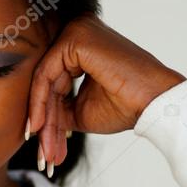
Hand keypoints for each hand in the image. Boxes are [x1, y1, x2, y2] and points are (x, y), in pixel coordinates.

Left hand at [27, 12, 186, 170]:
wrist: (153, 104)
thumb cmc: (125, 106)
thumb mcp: (79, 110)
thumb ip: (55, 108)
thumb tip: (33, 121)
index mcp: (81, 47)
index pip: (51, 82)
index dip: (42, 114)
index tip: (37, 142)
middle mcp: (78, 33)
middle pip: (47, 83)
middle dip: (43, 122)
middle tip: (42, 154)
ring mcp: (76, 32)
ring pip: (44, 82)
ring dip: (42, 119)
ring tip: (44, 150)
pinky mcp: (75, 38)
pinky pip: (46, 75)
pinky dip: (39, 103)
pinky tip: (39, 127)